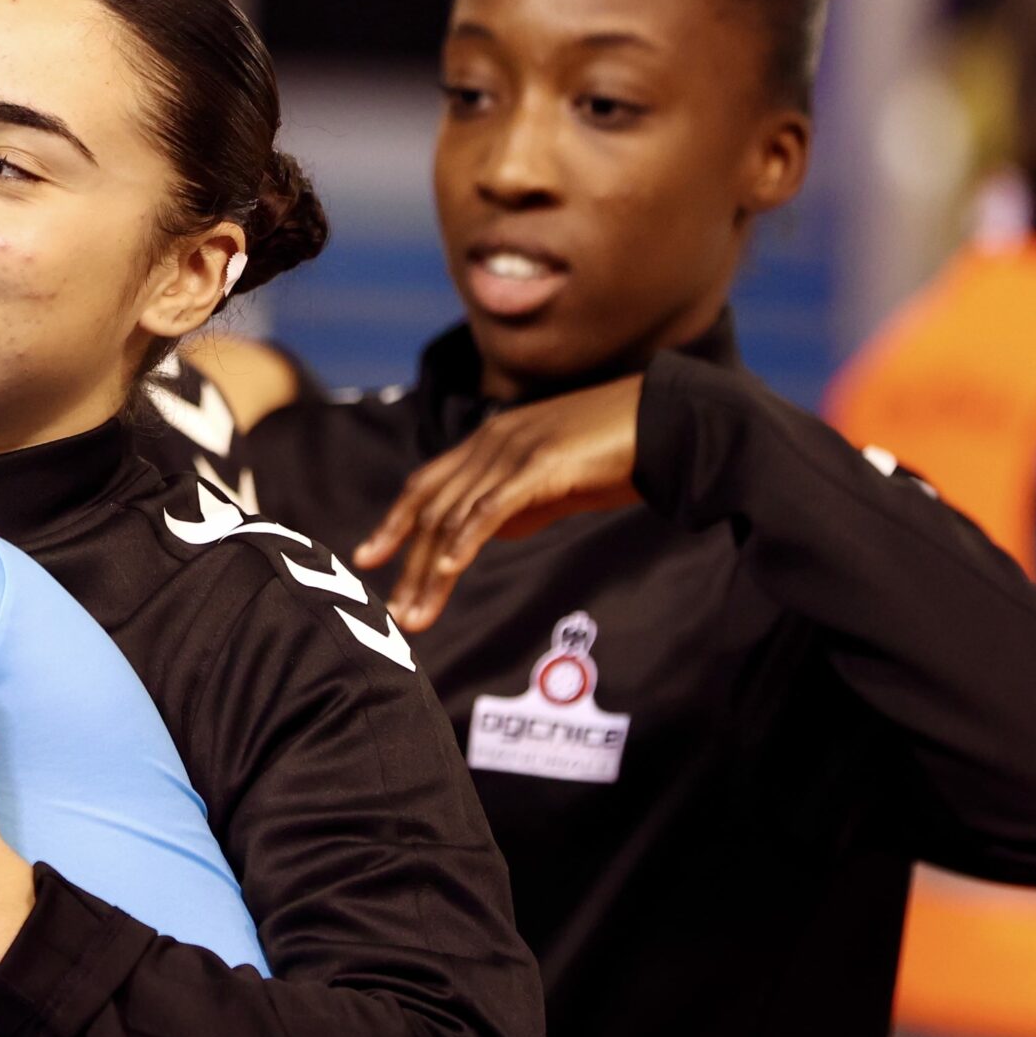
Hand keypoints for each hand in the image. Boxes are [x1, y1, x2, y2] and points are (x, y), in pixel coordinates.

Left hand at [353, 375, 643, 630]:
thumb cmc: (614, 455)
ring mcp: (514, 450)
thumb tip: (477, 538)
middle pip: (432, 509)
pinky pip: (493, 506)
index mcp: (490, 443)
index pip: (426, 485)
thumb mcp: (551, 485)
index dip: (394, 522)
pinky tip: (448, 570)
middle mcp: (491, 442)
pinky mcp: (541, 463)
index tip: (368, 558)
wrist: (667, 422)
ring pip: (455, 516)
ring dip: (430, 570)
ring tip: (416, 614)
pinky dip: (466, 539)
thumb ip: (513, 507)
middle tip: (396, 614)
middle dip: (407, 564)